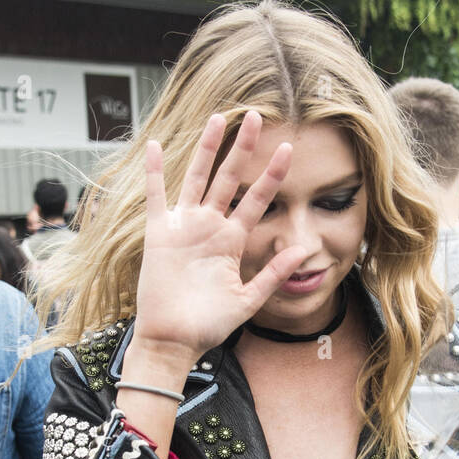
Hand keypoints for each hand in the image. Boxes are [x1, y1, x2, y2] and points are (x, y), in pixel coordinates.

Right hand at [131, 111, 309, 361]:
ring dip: (206, 148)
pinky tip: (155, 145)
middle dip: (243, 148)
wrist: (174, 341)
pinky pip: (156, 196)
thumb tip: (303, 251)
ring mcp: (184, 227)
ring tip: (218, 117)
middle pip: (229, 178)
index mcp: (231, 241)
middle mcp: (209, 228)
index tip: (288, 149)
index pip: (257, 200)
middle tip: (257, 116)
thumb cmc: (208, 326)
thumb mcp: (247, 300)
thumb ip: (273, 274)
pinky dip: (154, 172)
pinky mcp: (159, 234)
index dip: (271, 175)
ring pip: (197, 177)